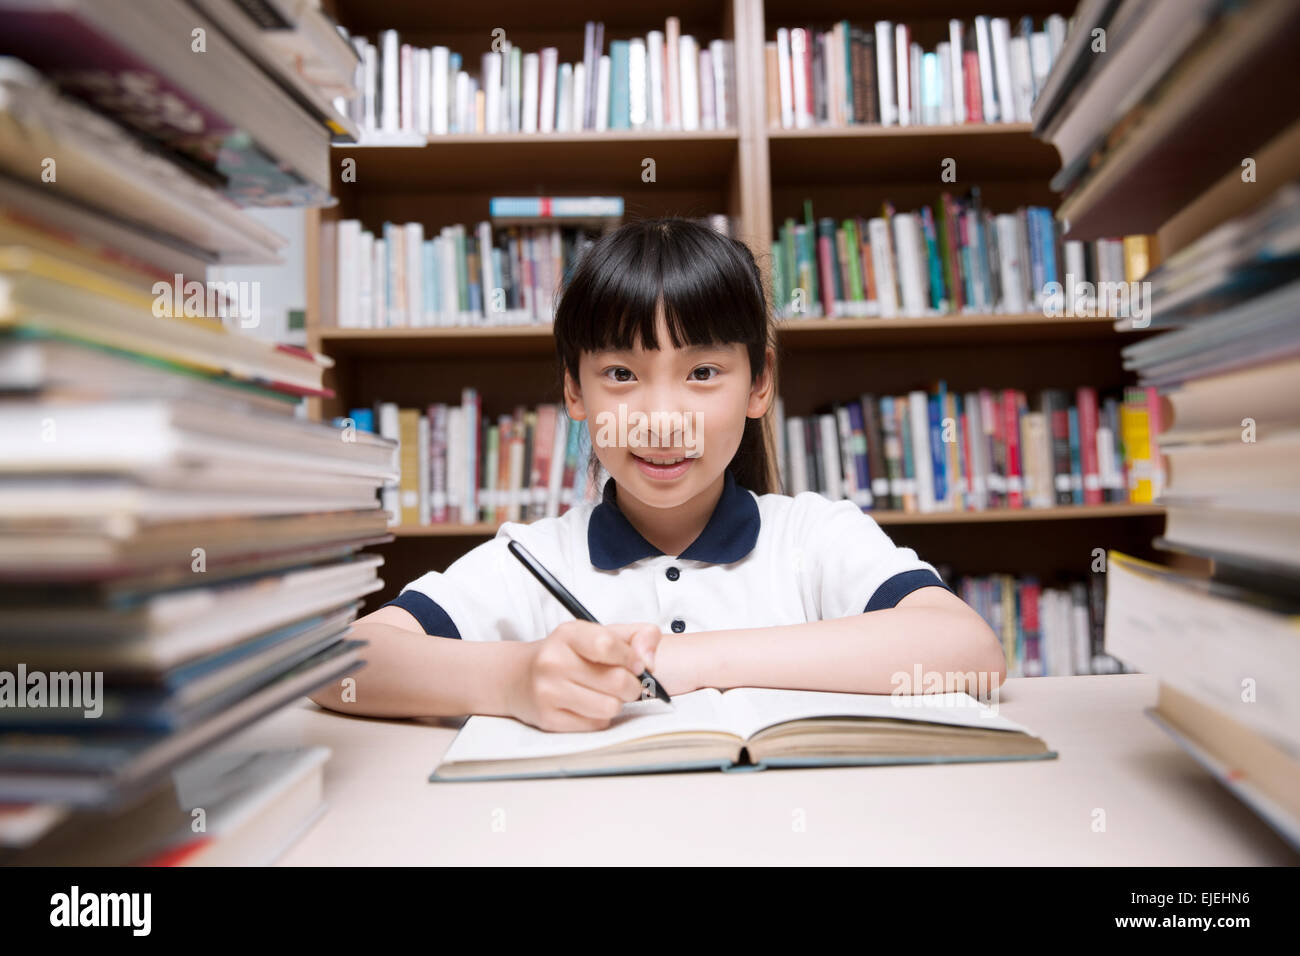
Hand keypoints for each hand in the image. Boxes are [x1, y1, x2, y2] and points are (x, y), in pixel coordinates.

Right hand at [504, 621, 661, 731]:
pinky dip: (601, 717)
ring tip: (606, 694)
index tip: (638, 664)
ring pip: (610, 707)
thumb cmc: (568, 654)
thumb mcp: (598, 633)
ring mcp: (548, 692)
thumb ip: (636, 636)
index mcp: (568, 634)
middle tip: (626, 683)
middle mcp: (553, 661)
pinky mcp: (549, 719)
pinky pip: (596, 724)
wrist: (518, 676)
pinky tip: (590, 706)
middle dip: (632, 685)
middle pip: (617, 681)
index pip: (608, 645)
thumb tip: (649, 661)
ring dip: (617, 703)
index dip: (633, 658)